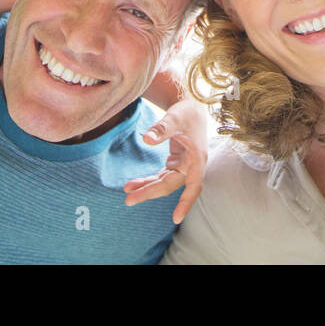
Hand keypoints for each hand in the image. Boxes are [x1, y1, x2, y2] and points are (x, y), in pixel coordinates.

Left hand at [124, 98, 208, 223]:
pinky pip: (162, 176)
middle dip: (150, 192)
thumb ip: (161, 129)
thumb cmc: (186, 112)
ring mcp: (184, 166)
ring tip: (127, 191)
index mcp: (197, 158)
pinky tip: (134, 184)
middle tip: (128, 200)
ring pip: (165, 183)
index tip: (176, 219)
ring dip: (147, 188)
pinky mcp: (177, 164)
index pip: (193, 186)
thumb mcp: (174, 118)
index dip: (185, 203)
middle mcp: (192, 166)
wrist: (190, 107)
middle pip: (170, 185)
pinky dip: (149, 180)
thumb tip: (146, 139)